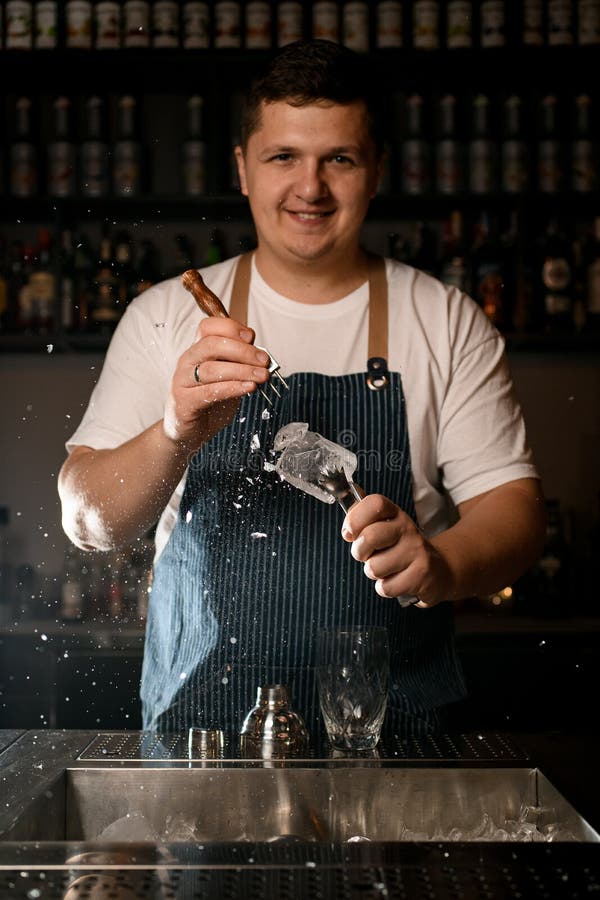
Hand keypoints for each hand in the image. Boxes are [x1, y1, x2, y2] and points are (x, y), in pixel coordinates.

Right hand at [163, 316, 269, 448]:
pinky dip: (233, 388)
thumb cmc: (209, 400)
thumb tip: (262, 354)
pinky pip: (210, 392)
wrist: (189, 430)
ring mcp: (183, 381)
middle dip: (243, 351)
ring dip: (242, 371)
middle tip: (264, 360)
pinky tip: (248, 388)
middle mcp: (187, 361)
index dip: (231, 328)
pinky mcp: (184, 402)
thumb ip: (240, 363)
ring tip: (261, 377)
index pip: (208, 327)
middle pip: (211, 344)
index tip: (251, 337)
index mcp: (198, 350)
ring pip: (211, 369)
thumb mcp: (228, 377)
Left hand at [341, 494, 453, 606]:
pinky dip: (386, 588)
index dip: (354, 518)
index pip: (374, 503)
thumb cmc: (403, 548)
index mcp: (395, 514)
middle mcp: (408, 528)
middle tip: (367, 555)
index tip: (350, 533)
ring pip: (375, 567)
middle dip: (359, 552)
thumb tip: (351, 490)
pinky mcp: (421, 575)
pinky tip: (397, 580)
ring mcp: (417, 551)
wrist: (439, 570)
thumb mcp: (387, 526)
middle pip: (369, 537)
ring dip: (374, 573)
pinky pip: (386, 587)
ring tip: (387, 568)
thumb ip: (366, 513)